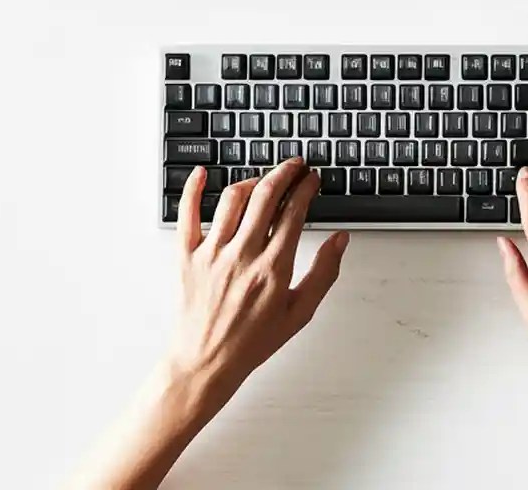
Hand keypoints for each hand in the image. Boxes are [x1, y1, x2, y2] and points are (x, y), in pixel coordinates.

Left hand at [168, 158, 349, 423]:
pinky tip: (202, 174)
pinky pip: (187, 214)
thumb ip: (324, 273)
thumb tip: (340, 240)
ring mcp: (212, 253)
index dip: (306, 188)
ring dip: (252, 181)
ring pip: (232, 199)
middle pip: (265, 196)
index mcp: (273, 269)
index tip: (312, 179)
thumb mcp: (300, 313)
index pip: (294, 212)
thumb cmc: (252, 342)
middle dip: (284, 173)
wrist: (206, 362)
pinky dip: (194, 189)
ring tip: (263, 180)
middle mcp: (242, 255)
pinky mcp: (187, 256)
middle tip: (294, 166)